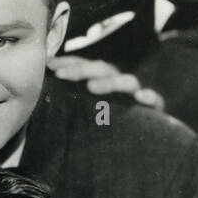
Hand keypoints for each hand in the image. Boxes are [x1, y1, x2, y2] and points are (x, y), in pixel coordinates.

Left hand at [48, 54, 164, 110]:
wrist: (145, 135)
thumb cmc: (110, 119)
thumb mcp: (88, 108)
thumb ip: (72, 100)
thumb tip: (44, 95)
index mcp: (102, 79)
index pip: (84, 65)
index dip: (67, 63)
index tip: (49, 65)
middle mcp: (118, 81)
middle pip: (100, 69)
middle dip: (79, 70)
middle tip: (60, 75)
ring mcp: (136, 92)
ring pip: (125, 82)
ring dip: (109, 82)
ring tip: (92, 87)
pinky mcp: (153, 106)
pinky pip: (152, 99)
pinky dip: (148, 97)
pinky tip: (141, 98)